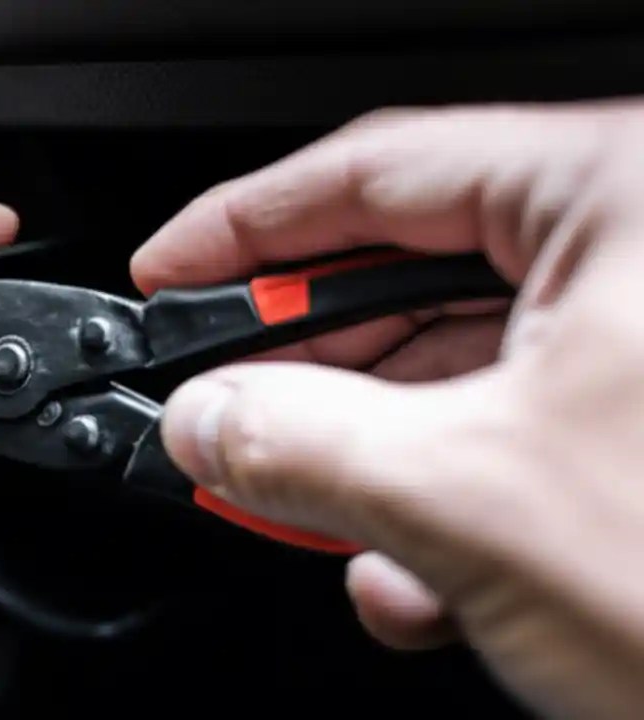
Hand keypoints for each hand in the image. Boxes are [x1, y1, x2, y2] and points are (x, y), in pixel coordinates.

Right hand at [131, 101, 643, 718]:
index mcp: (625, 199)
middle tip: (221, 407)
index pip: (382, 170)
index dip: (248, 224)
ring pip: (465, 367)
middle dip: (308, 366)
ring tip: (308, 510)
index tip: (172, 269)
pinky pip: (518, 430)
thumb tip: (203, 418)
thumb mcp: (468, 500)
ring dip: (371, 456)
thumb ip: (295, 440)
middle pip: (416, 274)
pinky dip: (446, 499)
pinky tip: (413, 572)